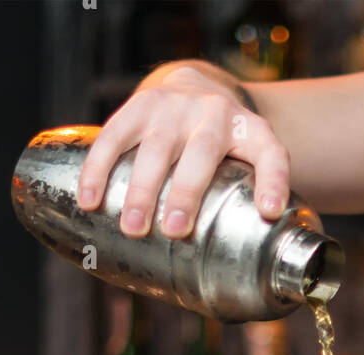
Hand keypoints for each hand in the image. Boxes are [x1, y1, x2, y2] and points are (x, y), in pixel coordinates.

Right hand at [76, 65, 289, 238]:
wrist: (196, 88)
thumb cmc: (228, 144)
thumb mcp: (253, 159)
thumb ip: (258, 197)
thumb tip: (256, 258)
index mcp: (251, 132)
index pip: (271, 155)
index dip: (273, 182)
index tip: (270, 211)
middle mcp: (214, 114)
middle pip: (202, 152)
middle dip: (187, 192)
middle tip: (174, 230)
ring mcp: (174, 107)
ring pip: (156, 146)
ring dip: (141, 188)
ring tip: (132, 228)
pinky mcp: (138, 106)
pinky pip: (114, 137)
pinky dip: (99, 169)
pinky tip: (90, 200)